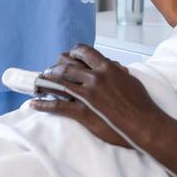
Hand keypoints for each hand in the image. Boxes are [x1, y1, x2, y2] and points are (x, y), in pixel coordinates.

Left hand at [28, 44, 164, 148]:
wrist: (143, 123)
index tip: (68, 55)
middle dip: (55, 67)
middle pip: (67, 66)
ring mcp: (87, 94)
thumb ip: (118, 72)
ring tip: (37, 83)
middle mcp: (95, 77)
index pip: (84, 52)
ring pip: (59, 83)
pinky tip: (34, 103)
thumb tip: (114, 67)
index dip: (73, 52)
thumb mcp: (130, 81)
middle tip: (48, 70)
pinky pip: (57, 106)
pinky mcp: (83, 111)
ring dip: (45, 82)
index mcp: (107, 68)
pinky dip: (43, 104)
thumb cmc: (141, 104)